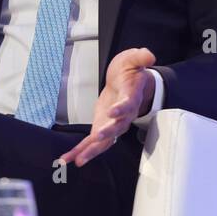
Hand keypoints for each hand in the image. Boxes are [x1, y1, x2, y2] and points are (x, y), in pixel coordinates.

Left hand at [58, 47, 155, 167]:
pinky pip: (91, 143)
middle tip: (98, 137)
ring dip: (91, 150)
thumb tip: (149, 55)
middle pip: (117, 127)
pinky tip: (67, 159)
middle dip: (107, 133)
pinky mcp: (102, 128)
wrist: (128, 83)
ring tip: (79, 160)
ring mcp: (113, 124)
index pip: (128, 105)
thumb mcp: (133, 59)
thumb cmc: (130, 72)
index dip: (122, 108)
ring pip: (104, 141)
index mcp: (130, 97)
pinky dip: (79, 151)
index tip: (114, 111)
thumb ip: (140, 57)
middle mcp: (124, 116)